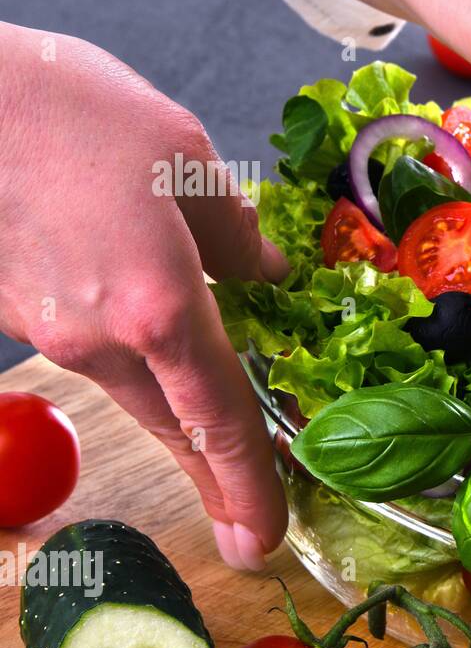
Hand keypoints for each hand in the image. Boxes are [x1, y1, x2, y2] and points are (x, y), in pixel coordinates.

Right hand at [0, 25, 288, 569]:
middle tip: (248, 523)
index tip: (265, 538)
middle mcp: (99, 338)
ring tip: (222, 434)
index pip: (218, 419)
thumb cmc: (71, 109)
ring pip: (132, 389)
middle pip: (172, 425)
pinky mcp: (15, 313)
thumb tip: (267, 277)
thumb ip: (236, 235)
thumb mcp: (185, 160)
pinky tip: (151, 324)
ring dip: (179, 414)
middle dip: (215, 477)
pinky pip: (91, 348)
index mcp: (157, 306)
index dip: (249, 485)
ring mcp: (47, 331)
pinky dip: (133, 354)